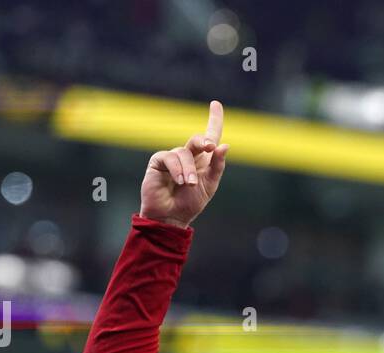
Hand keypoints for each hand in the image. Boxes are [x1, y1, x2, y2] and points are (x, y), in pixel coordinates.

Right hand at [139, 100, 228, 228]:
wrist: (171, 217)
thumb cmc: (190, 203)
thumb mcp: (210, 185)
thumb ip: (217, 166)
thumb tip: (225, 146)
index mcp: (203, 160)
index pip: (210, 136)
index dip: (214, 120)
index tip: (216, 104)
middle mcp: (188, 156)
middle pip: (198, 139)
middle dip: (204, 141)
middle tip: (210, 147)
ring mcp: (173, 158)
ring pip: (185, 152)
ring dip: (189, 170)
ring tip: (189, 184)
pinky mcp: (159, 161)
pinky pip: (170, 157)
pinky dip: (177, 169)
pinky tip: (179, 181)